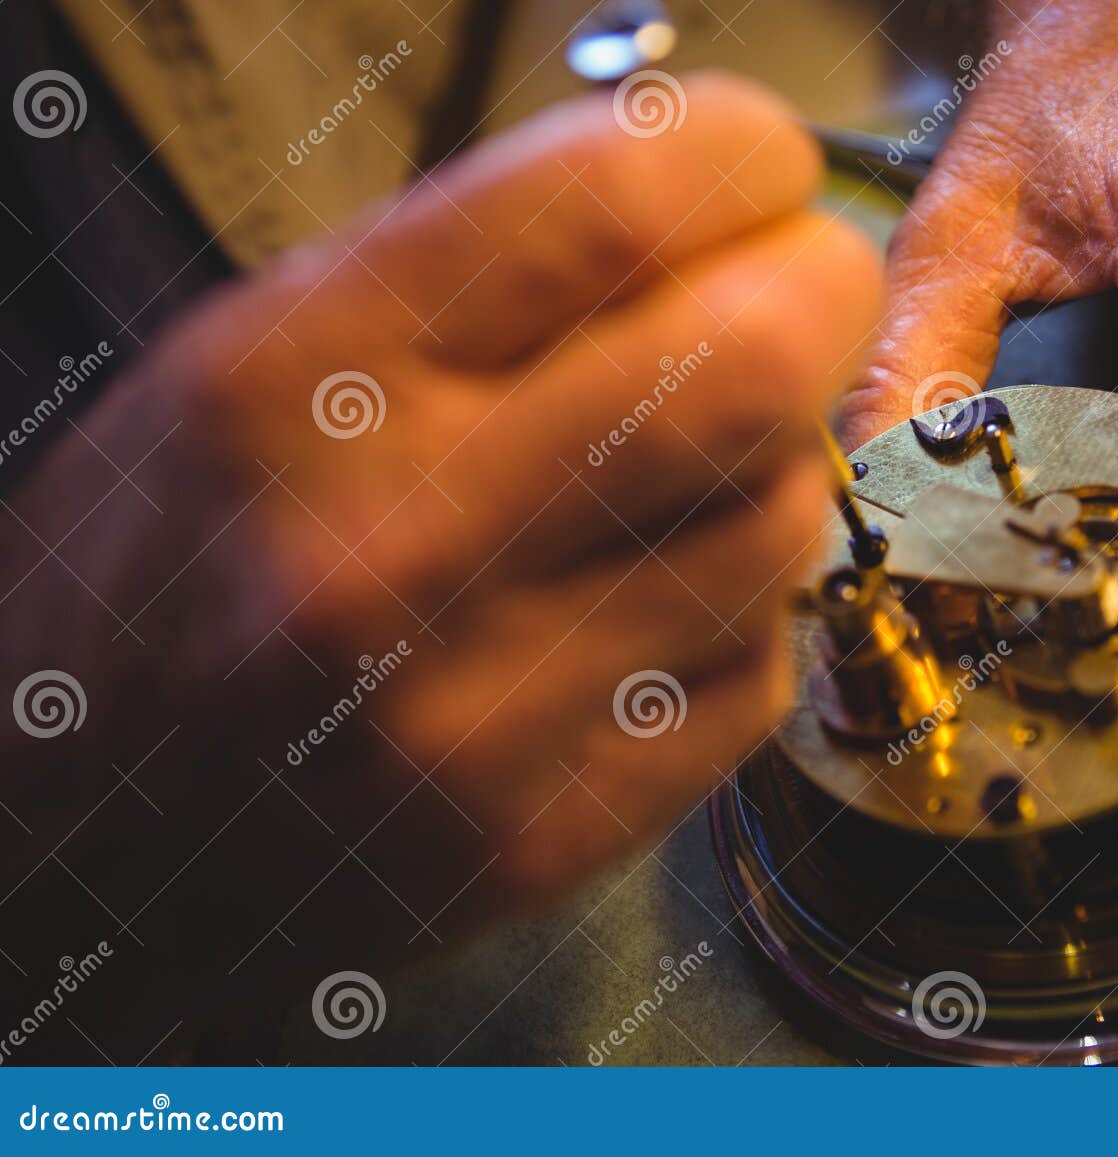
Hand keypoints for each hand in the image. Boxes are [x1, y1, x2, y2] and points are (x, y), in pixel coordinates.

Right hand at [1, 74, 880, 985]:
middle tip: (797, 299)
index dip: (745, 160)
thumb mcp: (263, 357)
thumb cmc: (172, 563)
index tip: (763, 174)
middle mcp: (390, 551)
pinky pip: (750, 676)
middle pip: (751, 365)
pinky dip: (727, 621)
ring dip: (767, 474)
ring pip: (777, 528)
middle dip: (816, 299)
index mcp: (300, 381)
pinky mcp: (543, 837)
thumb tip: (726, 208)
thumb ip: (490, 272)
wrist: (66, 826)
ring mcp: (475, 719)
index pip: (614, 203)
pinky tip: (638, 616)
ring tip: (679, 481)